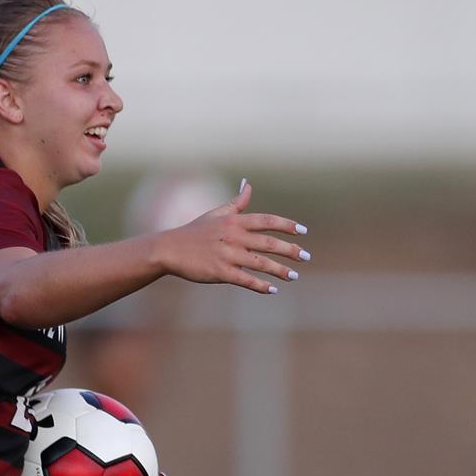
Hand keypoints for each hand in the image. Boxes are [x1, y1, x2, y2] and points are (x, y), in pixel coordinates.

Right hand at [153, 181, 308, 294]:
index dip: (287, 226)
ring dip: (280, 270)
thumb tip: (249, 185)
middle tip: (306, 257)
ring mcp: (227, 255)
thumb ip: (236, 203)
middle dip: (291, 251)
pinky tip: (272, 290)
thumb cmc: (194, 232)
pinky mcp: (220, 272)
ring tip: (294, 276)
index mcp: (235, 221)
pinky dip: (260, 286)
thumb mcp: (216, 214)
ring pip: (261, 263)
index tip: (303, 232)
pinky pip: (245, 280)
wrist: (169, 249)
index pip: (268, 221)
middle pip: (270, 243)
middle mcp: (234, 236)